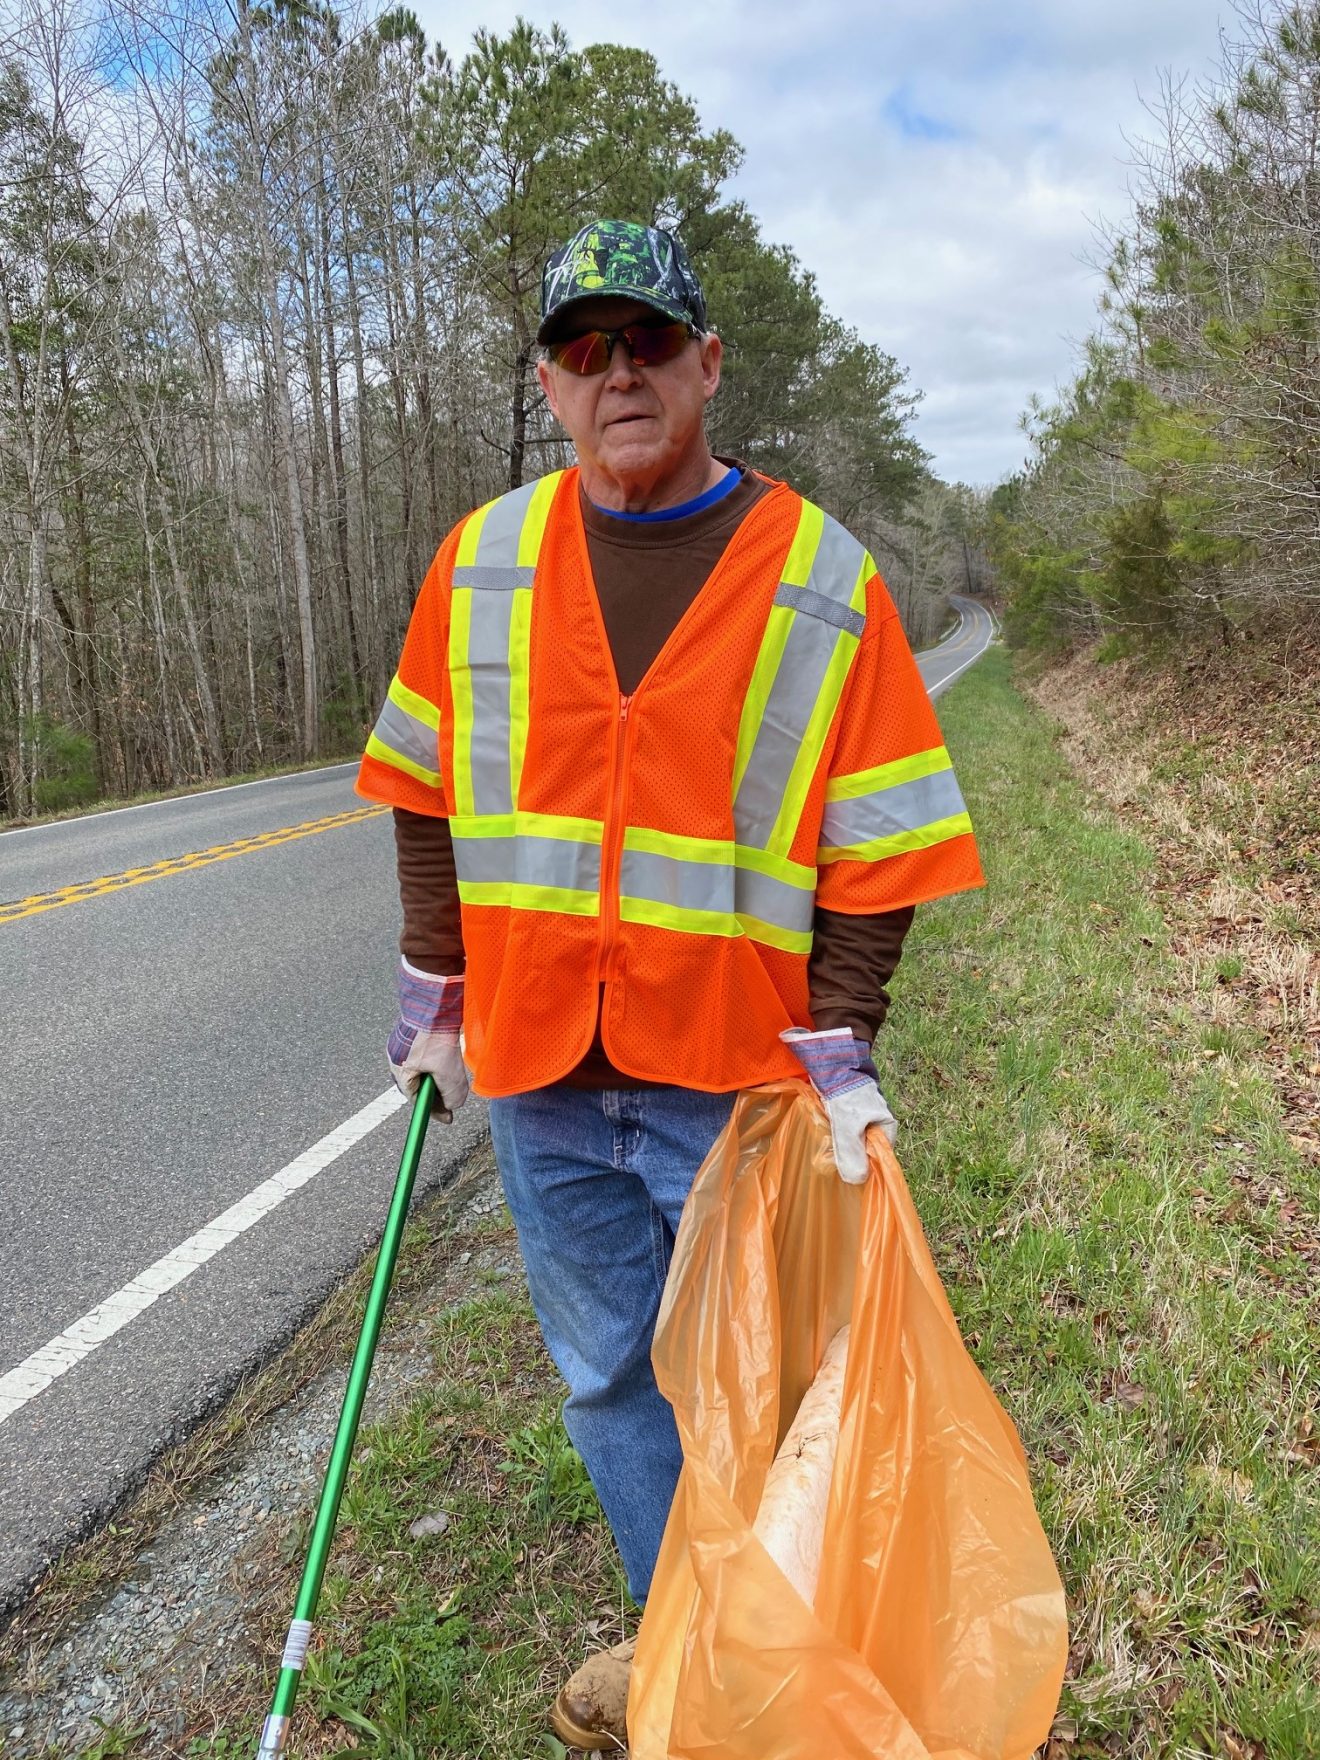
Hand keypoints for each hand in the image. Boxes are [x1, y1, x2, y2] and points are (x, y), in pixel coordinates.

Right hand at [388, 959, 468, 1119]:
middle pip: (418, 1083)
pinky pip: (427, 1050)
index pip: (414, 1098)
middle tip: (453, 1092)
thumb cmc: (435, 1035)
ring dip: (440, 1071)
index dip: (432, 1110)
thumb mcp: (447, 1073)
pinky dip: (440, 1055)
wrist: (434, 999)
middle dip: (436, 1090)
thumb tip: (451, 1105)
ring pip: (425, 1066)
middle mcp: (398, 1056)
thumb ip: (450, 1094)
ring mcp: (404, 1042)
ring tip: (454, 1065)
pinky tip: (451, 1048)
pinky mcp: (415, 1030)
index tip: (447, 1117)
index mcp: (399, 1070)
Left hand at [780, 1026, 895, 1183]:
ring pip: (855, 1136)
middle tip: (834, 1160)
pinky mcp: (851, 1106)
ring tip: (828, 1147)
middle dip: (852, 1154)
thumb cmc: (845, 1095)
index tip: (849, 1170)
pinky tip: (826, 1132)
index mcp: (887, 1126)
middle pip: (867, 1147)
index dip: (866, 1165)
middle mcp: (878, 1120)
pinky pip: (846, 1126)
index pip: (880, 1156)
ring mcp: (865, 1112)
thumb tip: (857, 1180)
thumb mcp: (848, 1128)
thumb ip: (852, 1154)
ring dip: (842, 1142)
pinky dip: (837, 1130)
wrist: (834, 1062)